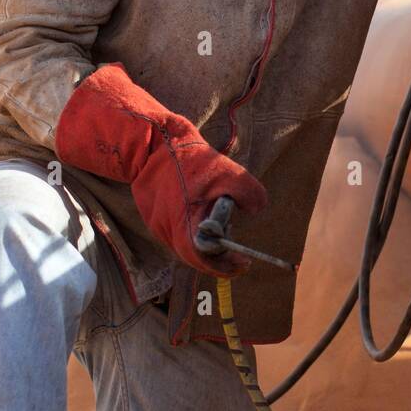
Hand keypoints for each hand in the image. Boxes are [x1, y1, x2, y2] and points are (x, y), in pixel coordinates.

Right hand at [54, 63, 267, 277]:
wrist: (154, 143)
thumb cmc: (190, 160)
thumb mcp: (228, 172)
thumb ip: (249, 193)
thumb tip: (257, 210)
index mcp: (182, 228)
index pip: (204, 261)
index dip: (226, 267)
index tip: (244, 262)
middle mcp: (166, 232)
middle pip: (194, 258)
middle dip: (218, 258)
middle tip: (237, 252)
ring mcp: (157, 226)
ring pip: (184, 247)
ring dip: (206, 245)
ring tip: (224, 230)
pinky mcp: (154, 217)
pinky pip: (177, 233)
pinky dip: (194, 232)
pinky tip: (205, 216)